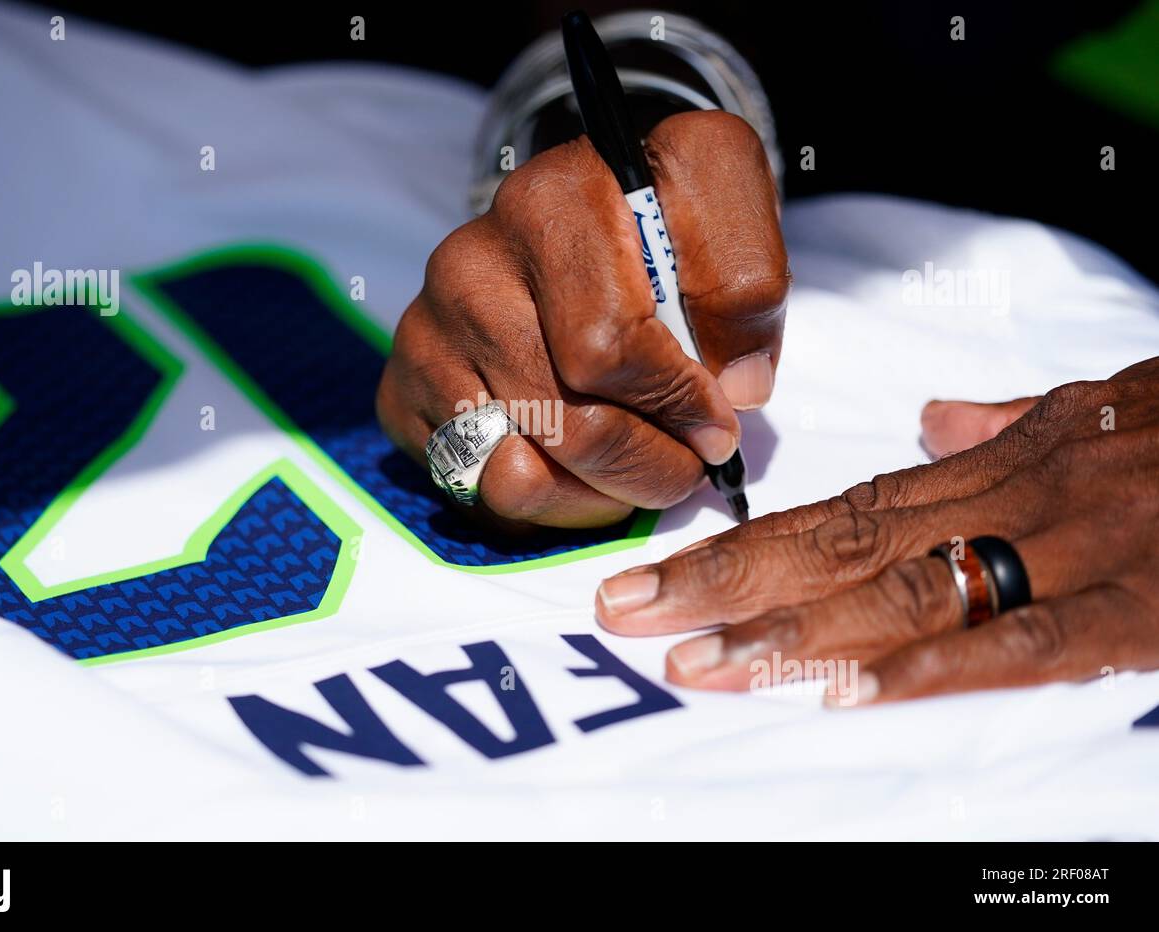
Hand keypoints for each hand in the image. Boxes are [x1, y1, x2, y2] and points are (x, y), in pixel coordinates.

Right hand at [377, 111, 787, 527]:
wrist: (573, 208)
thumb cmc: (656, 209)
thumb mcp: (723, 197)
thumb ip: (745, 284)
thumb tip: (737, 390)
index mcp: (546, 209)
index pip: (608, 348)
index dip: (676, 407)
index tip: (718, 427)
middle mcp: (467, 268)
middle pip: (565, 424)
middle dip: (647, 468)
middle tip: (686, 467)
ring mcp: (426, 334)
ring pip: (514, 477)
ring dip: (595, 497)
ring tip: (633, 471)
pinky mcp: (403, 391)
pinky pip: (473, 493)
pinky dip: (539, 504)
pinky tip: (576, 465)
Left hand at [594, 358, 1158, 705]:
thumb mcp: (1100, 405)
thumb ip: (1007, 423)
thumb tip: (932, 424)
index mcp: (992, 465)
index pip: (833, 510)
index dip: (734, 547)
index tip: (648, 578)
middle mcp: (1010, 503)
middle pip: (838, 547)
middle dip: (723, 585)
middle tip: (625, 616)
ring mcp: (1071, 553)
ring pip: (906, 592)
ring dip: (794, 632)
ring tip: (698, 664)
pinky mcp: (1139, 610)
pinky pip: (1022, 643)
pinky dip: (933, 668)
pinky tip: (848, 691)